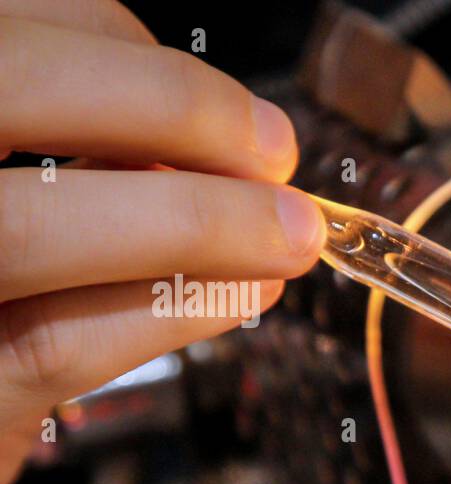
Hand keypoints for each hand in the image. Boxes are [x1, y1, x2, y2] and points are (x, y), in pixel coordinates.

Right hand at [0, 0, 323, 483]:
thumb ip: (70, 150)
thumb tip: (209, 142)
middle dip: (173, 108)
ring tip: (285, 235)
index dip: (132, 52)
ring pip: (34, 224)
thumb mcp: (12, 192)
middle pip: (16, 83)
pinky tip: (244, 294)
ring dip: (198, 222)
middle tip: (273, 156)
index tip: (227, 104)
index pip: (16, 32)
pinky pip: (55, 346)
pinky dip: (171, 311)